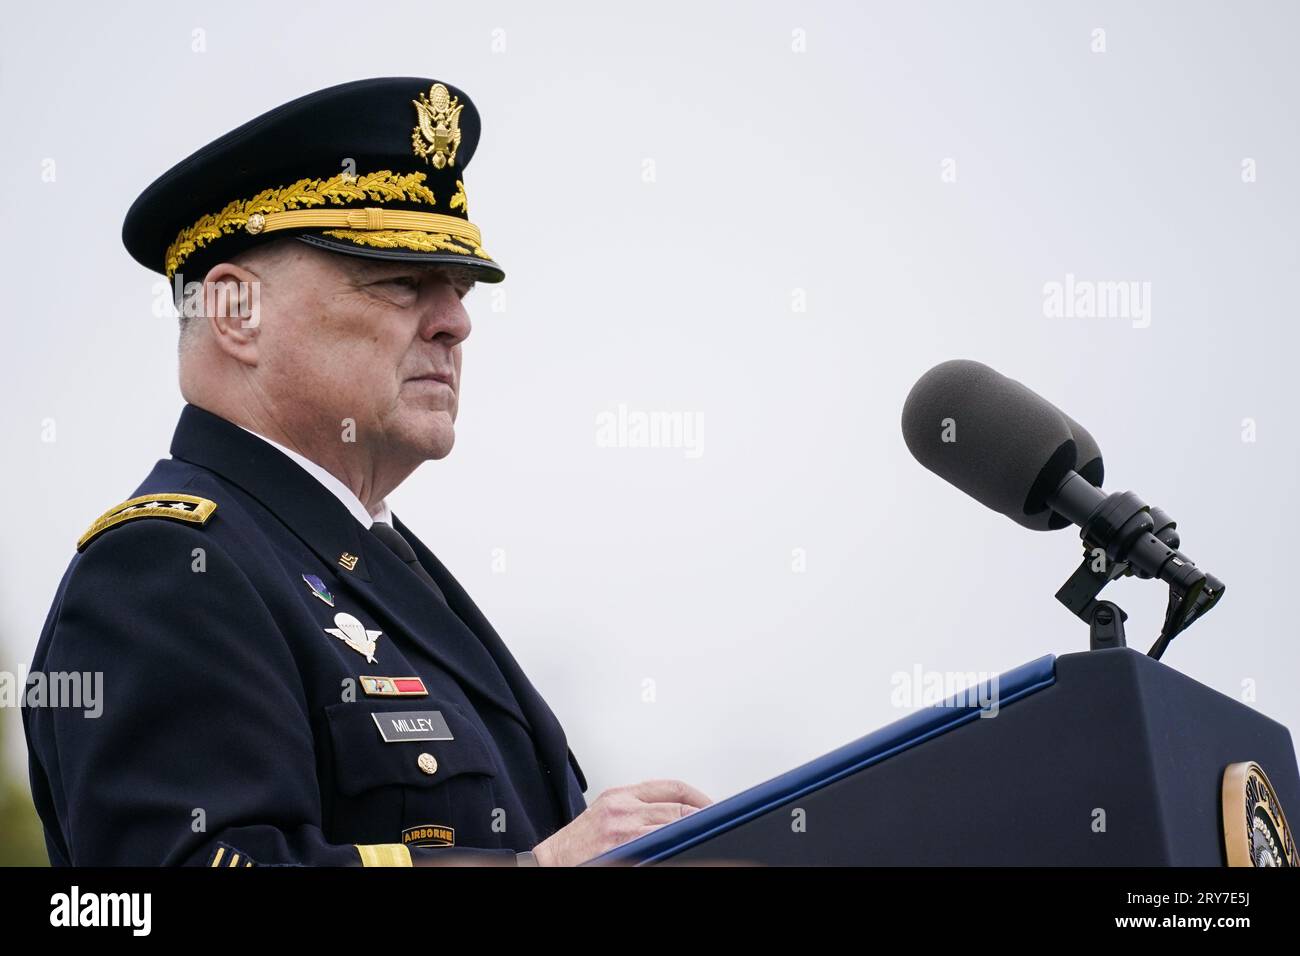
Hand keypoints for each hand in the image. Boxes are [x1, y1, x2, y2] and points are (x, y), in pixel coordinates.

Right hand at [531, 779, 712, 865]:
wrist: (551, 861)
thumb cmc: (578, 841)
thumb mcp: (606, 811)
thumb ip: (637, 806)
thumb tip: (674, 812)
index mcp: (621, 795)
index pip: (671, 787)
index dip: (697, 798)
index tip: (711, 807)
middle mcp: (623, 809)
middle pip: (677, 810)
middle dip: (698, 819)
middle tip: (713, 827)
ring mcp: (623, 832)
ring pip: (672, 830)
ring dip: (689, 836)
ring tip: (701, 840)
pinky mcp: (622, 853)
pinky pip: (657, 849)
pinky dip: (672, 850)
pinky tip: (678, 852)